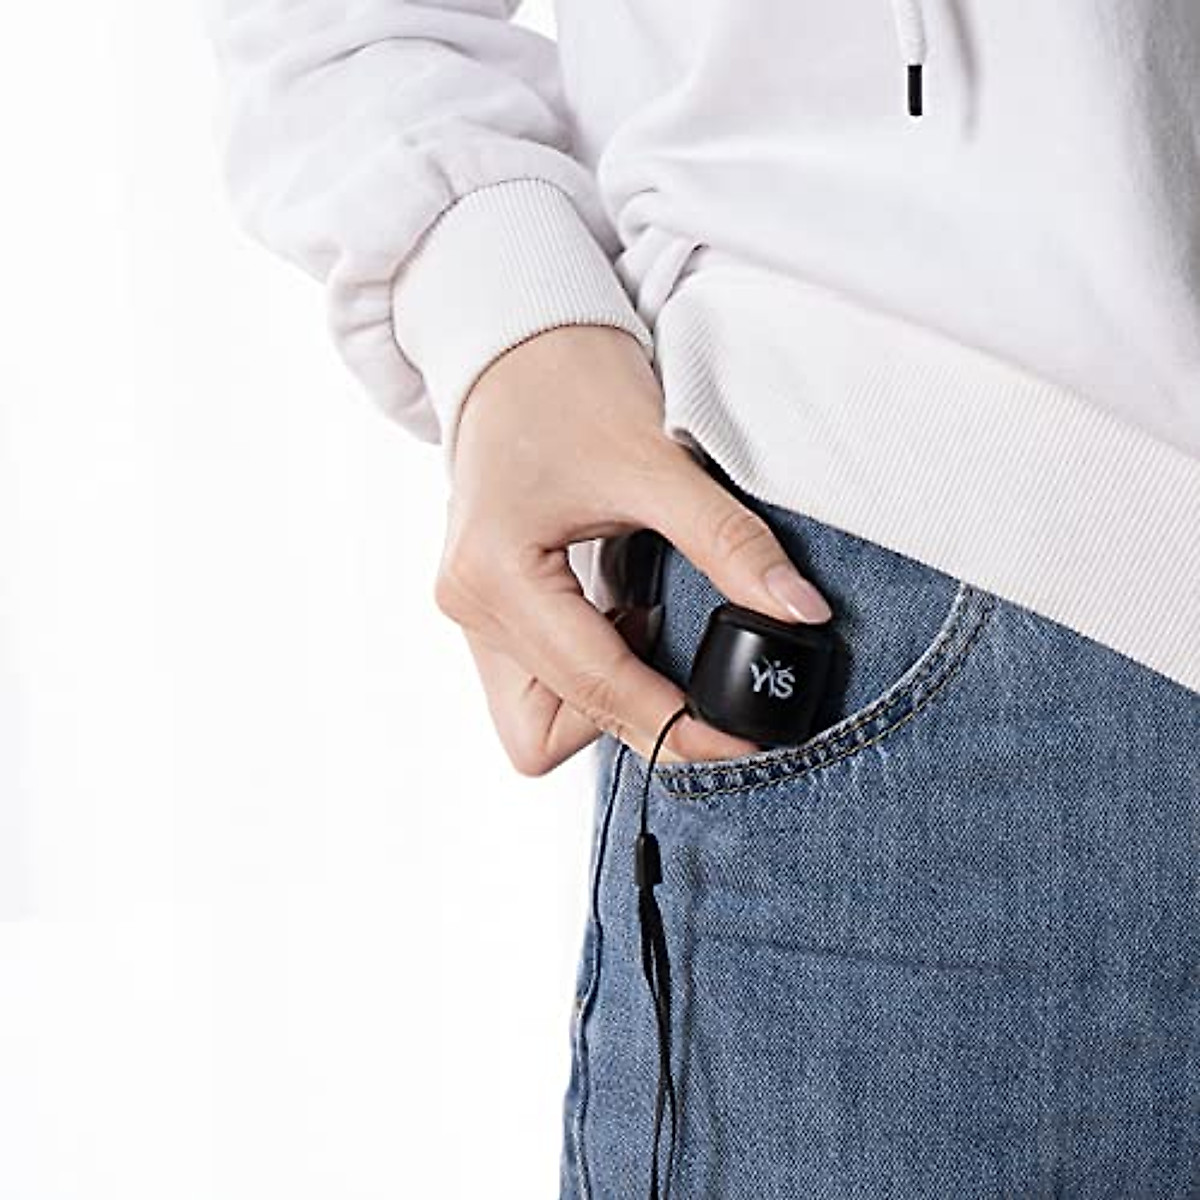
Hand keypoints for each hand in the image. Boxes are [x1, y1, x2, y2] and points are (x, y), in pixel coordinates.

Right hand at [434, 325, 832, 774]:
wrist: (519, 340)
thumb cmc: (568, 383)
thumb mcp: (655, 462)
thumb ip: (730, 544)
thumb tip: (801, 613)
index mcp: (494, 577)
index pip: (594, 687)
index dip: (676, 724)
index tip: (744, 739)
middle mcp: (469, 608)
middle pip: (548, 731)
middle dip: (630, 717)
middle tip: (694, 671)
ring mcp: (472, 612)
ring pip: (537, 719)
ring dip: (607, 698)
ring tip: (650, 624)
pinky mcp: (490, 606)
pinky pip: (540, 681)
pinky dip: (593, 671)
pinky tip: (625, 616)